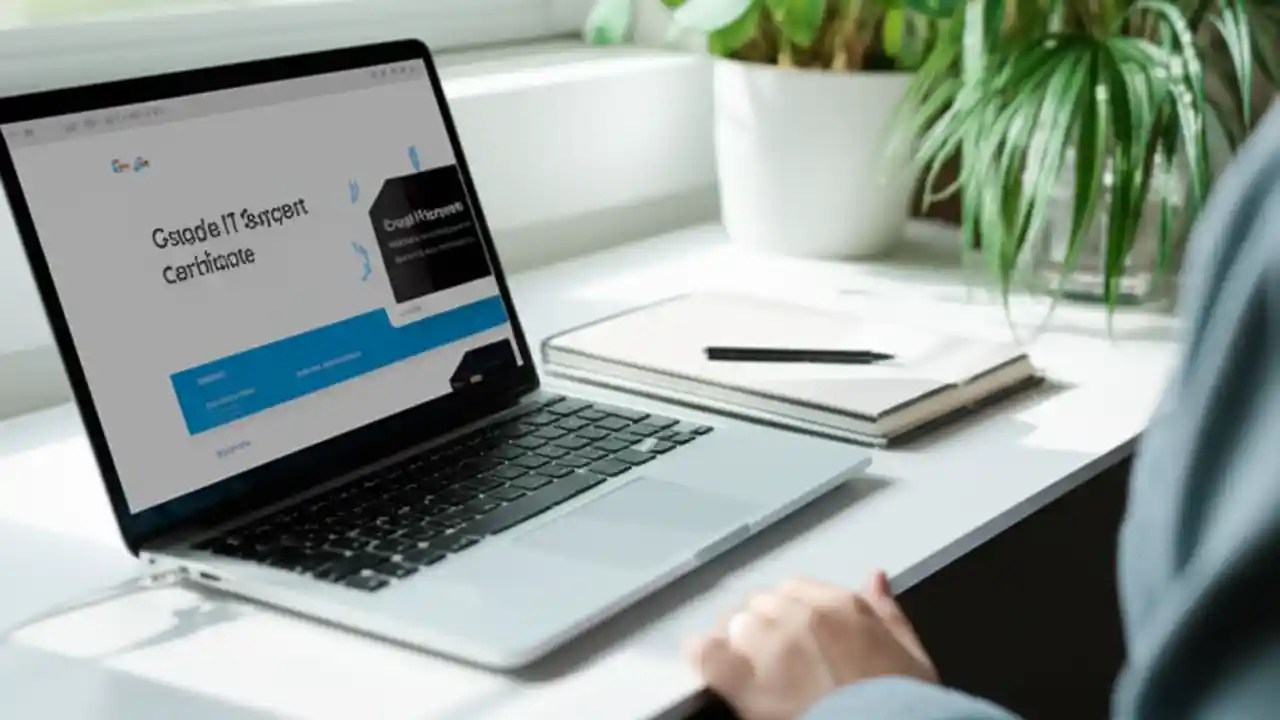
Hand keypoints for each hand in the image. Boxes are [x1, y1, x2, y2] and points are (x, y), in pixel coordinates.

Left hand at [684, 571, 937, 719]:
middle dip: (762, 628)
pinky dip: (702, 656)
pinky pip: (706, 652)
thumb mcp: (912, 657)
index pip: (794, 589)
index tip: (788, 634)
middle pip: (761, 606)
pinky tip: (704, 662)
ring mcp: (769, 645)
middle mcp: (802, 616)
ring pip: (736, 626)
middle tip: (766, 658)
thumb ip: (889, 612)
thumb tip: (876, 577)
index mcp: (842, 607)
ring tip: (747, 670)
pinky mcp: (742, 678)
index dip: (786, 613)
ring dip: (739, 645)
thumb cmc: (903, 706)